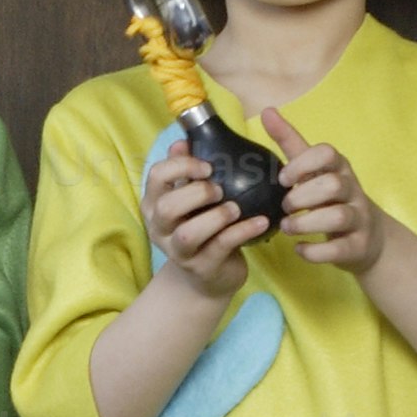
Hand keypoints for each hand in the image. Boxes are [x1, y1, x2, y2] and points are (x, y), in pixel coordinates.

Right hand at [144, 143, 266, 303]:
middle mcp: (160, 228)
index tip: (207, 166)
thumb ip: (186, 171)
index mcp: (155, 203)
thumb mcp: (191, 199)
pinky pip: (221, 247)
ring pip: (189, 233)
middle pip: (167, 207)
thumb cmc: (201, 227)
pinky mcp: (202, 268)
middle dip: (197, 193)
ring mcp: (179, 252)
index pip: (156, 176)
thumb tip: (184, 139)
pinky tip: (261, 222)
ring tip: (237, 208)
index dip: (181, 166)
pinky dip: (242, 232)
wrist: (208, 277)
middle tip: (220, 189)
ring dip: (217, 216)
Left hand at [267, 110, 379, 275]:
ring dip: (305, 223)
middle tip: (284, 206)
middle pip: (333, 185)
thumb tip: (267, 111)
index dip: (303, 164)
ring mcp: (358, 220)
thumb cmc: (333, 198)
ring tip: (287, 227)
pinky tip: (300, 248)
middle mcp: (353, 191)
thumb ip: (291, 143)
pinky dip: (314, 251)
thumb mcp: (314, 169)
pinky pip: (338, 249)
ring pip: (338, 216)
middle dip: (302, 197)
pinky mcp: (357, 246)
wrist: (370, 238)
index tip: (284, 178)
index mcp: (340, 168)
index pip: (327, 153)